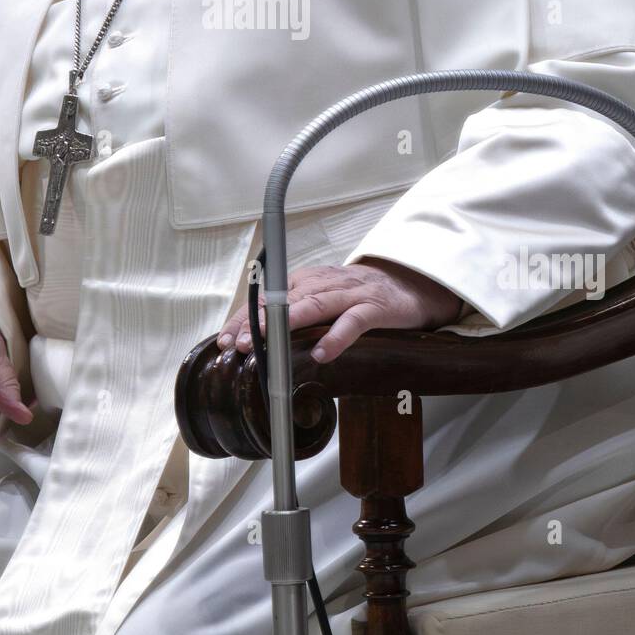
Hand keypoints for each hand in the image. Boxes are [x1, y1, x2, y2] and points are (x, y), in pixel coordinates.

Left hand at [216, 257, 463, 363]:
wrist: (410, 284)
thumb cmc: (359, 295)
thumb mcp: (323, 299)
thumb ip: (296, 314)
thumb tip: (258, 340)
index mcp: (308, 280)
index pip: (269, 297)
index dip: (245, 318)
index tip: (224, 339)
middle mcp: (325, 283)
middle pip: (283, 300)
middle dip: (256, 321)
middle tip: (235, 344)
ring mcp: (350, 294)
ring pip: (313, 305)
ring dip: (286, 324)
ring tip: (265, 344)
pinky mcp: (375, 307)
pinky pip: (354, 321)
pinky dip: (337, 337)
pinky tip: (323, 354)